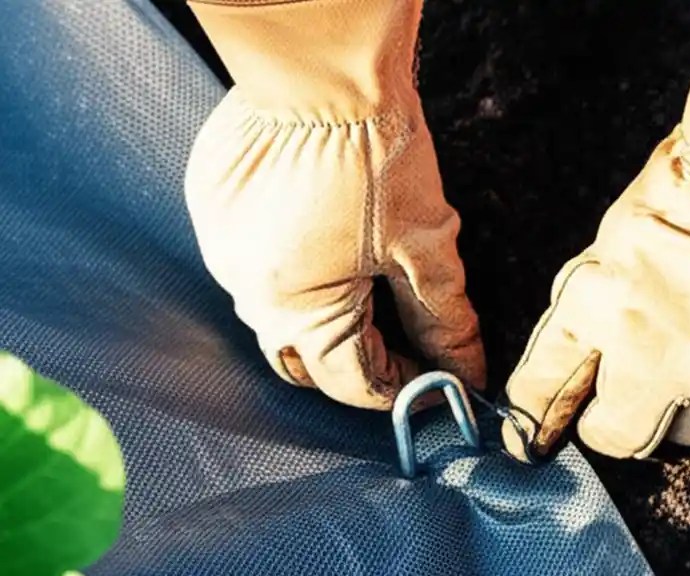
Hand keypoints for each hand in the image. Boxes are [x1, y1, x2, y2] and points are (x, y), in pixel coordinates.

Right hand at [184, 0, 483, 408]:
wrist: (320, 67)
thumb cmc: (376, 153)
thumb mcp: (424, 245)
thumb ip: (443, 320)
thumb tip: (466, 371)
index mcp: (297, 309)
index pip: (350, 381)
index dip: (398, 384)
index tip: (432, 376)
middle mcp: (246, 291)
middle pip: (303, 359)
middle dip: (351, 361)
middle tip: (398, 341)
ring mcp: (221, 251)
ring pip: (272, 313)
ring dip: (317, 316)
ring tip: (363, 288)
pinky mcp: (212, 213)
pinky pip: (249, 264)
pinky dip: (286, 269)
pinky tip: (322, 244)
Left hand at [501, 0, 689, 460]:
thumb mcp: (623, 228)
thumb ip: (599, 288)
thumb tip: (587, 334)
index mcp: (601, 313)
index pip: (541, 392)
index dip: (537, 418)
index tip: (534, 438)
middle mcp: (656, 363)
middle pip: (617, 436)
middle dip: (619, 419)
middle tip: (634, 394)